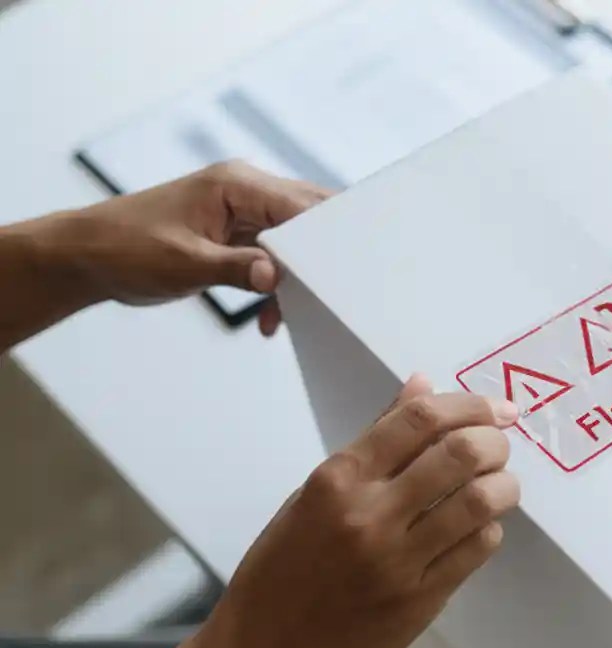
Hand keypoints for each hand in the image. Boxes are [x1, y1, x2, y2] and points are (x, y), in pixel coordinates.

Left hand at [64, 160, 331, 335]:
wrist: (87, 255)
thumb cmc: (123, 248)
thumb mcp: (184, 264)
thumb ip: (235, 268)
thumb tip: (277, 277)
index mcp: (235, 184)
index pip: (301, 204)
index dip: (326, 235)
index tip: (341, 269)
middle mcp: (244, 191)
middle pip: (306, 218)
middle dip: (317, 258)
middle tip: (328, 294)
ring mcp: (241, 211)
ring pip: (293, 242)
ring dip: (295, 279)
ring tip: (286, 314)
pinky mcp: (235, 234)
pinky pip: (273, 256)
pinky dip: (275, 285)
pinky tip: (269, 315)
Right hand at [113, 375, 522, 647]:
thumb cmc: (280, 573)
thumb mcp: (312, 496)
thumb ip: (374, 441)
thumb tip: (421, 384)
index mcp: (337, 479)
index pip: (419, 418)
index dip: (470, 404)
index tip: (496, 408)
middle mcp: (369, 514)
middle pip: (461, 452)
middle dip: (496, 441)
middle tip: (500, 445)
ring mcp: (397, 560)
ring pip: (481, 501)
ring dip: (504, 485)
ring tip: (498, 485)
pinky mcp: (419, 601)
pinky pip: (477, 550)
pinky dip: (489, 530)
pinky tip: (477, 529)